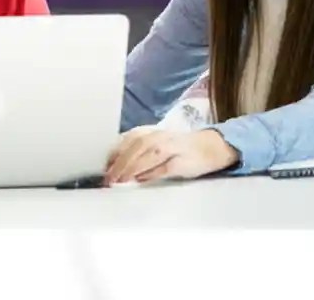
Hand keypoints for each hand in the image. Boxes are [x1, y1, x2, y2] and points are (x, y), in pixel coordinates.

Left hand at [104, 128, 238, 183]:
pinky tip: (141, 181)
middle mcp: (160, 137)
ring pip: (149, 154)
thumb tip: (113, 165)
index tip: (103, 167)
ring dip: (132, 167)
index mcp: (151, 132)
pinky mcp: (183, 161)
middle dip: (120, 162)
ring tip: (120, 180)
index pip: (128, 139)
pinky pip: (165, 167)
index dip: (114, 153)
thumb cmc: (178, 148)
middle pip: (136, 147)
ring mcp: (172, 148)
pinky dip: (152, 173)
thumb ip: (136, 152)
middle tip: (109, 178)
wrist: (210, 147)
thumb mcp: (155, 145)